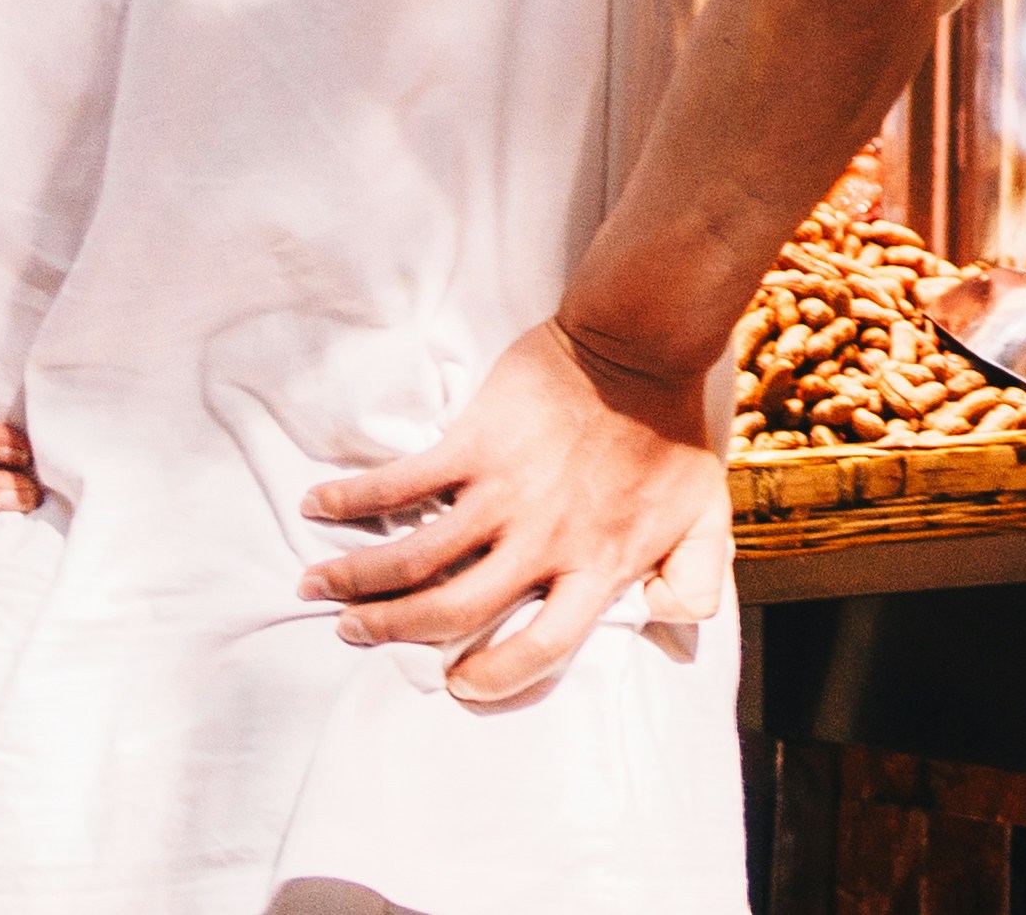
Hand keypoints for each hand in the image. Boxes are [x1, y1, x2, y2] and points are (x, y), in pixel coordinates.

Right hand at [303, 317, 720, 705]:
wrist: (643, 342)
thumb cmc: (671, 429)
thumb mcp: (706, 510)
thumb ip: (697, 574)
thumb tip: (674, 619)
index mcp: (599, 561)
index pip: (545, 646)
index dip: (499, 678)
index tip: (461, 684)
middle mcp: (545, 538)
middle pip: (454, 612)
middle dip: (396, 632)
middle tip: (356, 631)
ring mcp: (506, 492)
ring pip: (415, 559)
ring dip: (358, 580)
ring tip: (319, 586)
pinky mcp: (476, 442)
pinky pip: (401, 483)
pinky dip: (353, 498)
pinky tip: (319, 504)